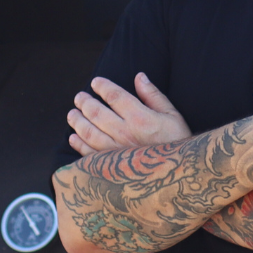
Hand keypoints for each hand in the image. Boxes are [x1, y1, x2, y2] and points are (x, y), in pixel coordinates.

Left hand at [68, 74, 191, 155]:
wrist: (180, 175)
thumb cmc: (177, 143)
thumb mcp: (172, 115)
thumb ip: (153, 95)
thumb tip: (139, 76)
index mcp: (140, 118)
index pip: (114, 95)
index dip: (102, 86)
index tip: (95, 82)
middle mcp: (125, 133)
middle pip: (96, 112)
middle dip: (84, 102)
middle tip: (79, 97)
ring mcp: (116, 151)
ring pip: (88, 132)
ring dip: (77, 121)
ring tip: (72, 114)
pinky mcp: (111, 167)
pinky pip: (88, 154)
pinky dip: (78, 144)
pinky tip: (74, 137)